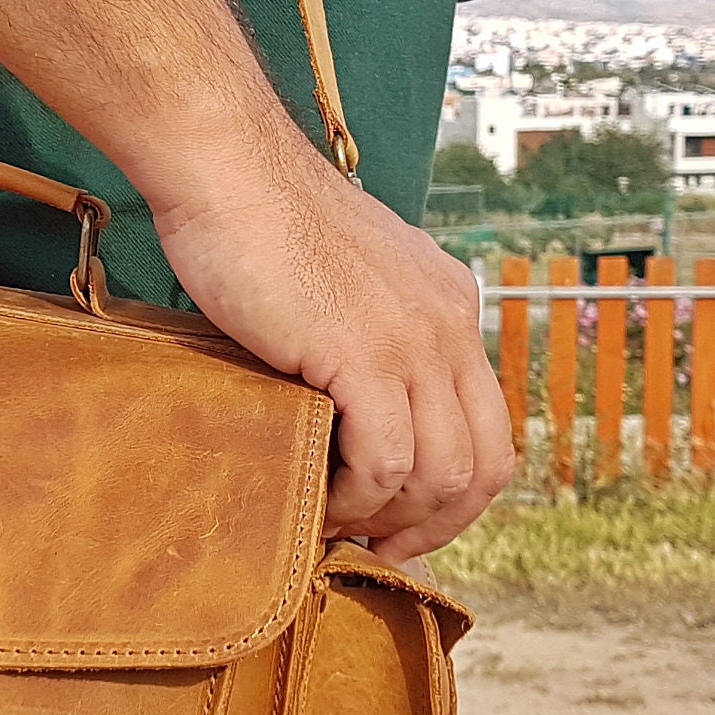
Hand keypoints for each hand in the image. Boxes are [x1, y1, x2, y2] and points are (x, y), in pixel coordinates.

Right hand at [148, 123, 515, 561]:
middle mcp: (449, 323)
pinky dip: (355, 497)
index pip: (489, 426)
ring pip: (442, 472)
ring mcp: (414, 339)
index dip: (453, 493)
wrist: (226, 166)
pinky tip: (317, 496)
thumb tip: (342, 403)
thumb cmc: (255, 216)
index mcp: (449, 304)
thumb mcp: (341, 277)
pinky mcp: (366, 353)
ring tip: (338, 522)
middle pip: (485, 462)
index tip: (402, 522)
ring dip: (391, 517)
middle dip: (437, 524)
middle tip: (379, 547)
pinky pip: (387, 461)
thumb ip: (363, 330)